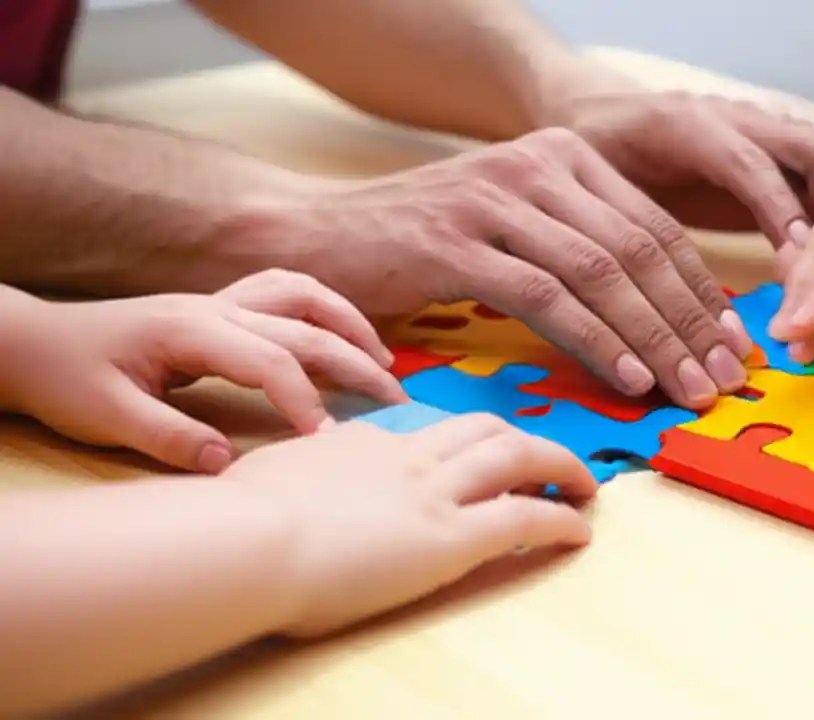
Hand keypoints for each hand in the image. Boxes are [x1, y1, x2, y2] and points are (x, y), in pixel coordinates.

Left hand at [0, 270, 405, 472]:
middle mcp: (214, 308)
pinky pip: (284, 291)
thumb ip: (169, 438)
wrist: (34, 344)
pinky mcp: (218, 307)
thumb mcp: (106, 417)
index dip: (306, 400)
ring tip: (382, 358)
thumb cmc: (68, 380)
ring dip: (349, 322)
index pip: (271, 361)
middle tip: (396, 398)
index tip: (329, 440)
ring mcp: (218, 302)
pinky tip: (339, 334)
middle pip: (303, 325)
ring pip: (302, 294)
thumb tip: (227, 464)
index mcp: (191, 331)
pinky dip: (322, 308)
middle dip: (355, 361)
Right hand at [229, 414, 595, 636]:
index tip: (477, 455)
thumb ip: (294, 471)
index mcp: (362, 443)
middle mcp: (407, 458)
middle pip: (485, 429)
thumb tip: (286, 476)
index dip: (461, 443)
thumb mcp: (267, 476)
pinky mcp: (451, 538)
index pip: (427, 432)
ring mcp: (433, 494)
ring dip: (560, 466)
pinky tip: (580, 530)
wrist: (245, 541)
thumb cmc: (234, 520)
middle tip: (551, 458)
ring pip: (518, 457)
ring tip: (585, 484)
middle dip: (525, 440)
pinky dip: (561, 519)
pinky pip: (525, 518)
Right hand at [285, 128, 754, 410]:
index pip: (654, 227)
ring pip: (601, 273)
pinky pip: (545, 295)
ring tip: (687, 388)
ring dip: (654, 339)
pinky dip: (594, 339)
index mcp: (561, 156)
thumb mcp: (514, 229)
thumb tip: (654, 314)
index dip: (701, 291)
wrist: (316, 233)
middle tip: (723, 378)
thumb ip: (578, 251)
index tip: (733, 344)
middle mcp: (535, 166)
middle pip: (638, 250)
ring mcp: (494, 199)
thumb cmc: (422, 245)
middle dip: (690, 322)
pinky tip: (625, 376)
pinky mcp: (455, 242)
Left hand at [541, 71, 813, 269]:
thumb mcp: (606, 180)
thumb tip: (644, 270)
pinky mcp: (778, 152)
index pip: (748, 164)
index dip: (777, 208)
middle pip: (810, 149)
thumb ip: (631, 212)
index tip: (799, 253)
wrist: (607, 116)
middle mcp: (740, 119)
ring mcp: (766, 130)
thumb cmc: (602, 154)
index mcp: (692, 124)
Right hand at [766, 170, 813, 362]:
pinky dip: (794, 289)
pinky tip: (801, 311)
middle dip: (794, 318)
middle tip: (797, 355)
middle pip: (809, 278)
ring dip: (790, 306)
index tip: (789, 335)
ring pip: (796, 270)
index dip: (813, 308)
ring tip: (796, 339)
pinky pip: (796, 262)